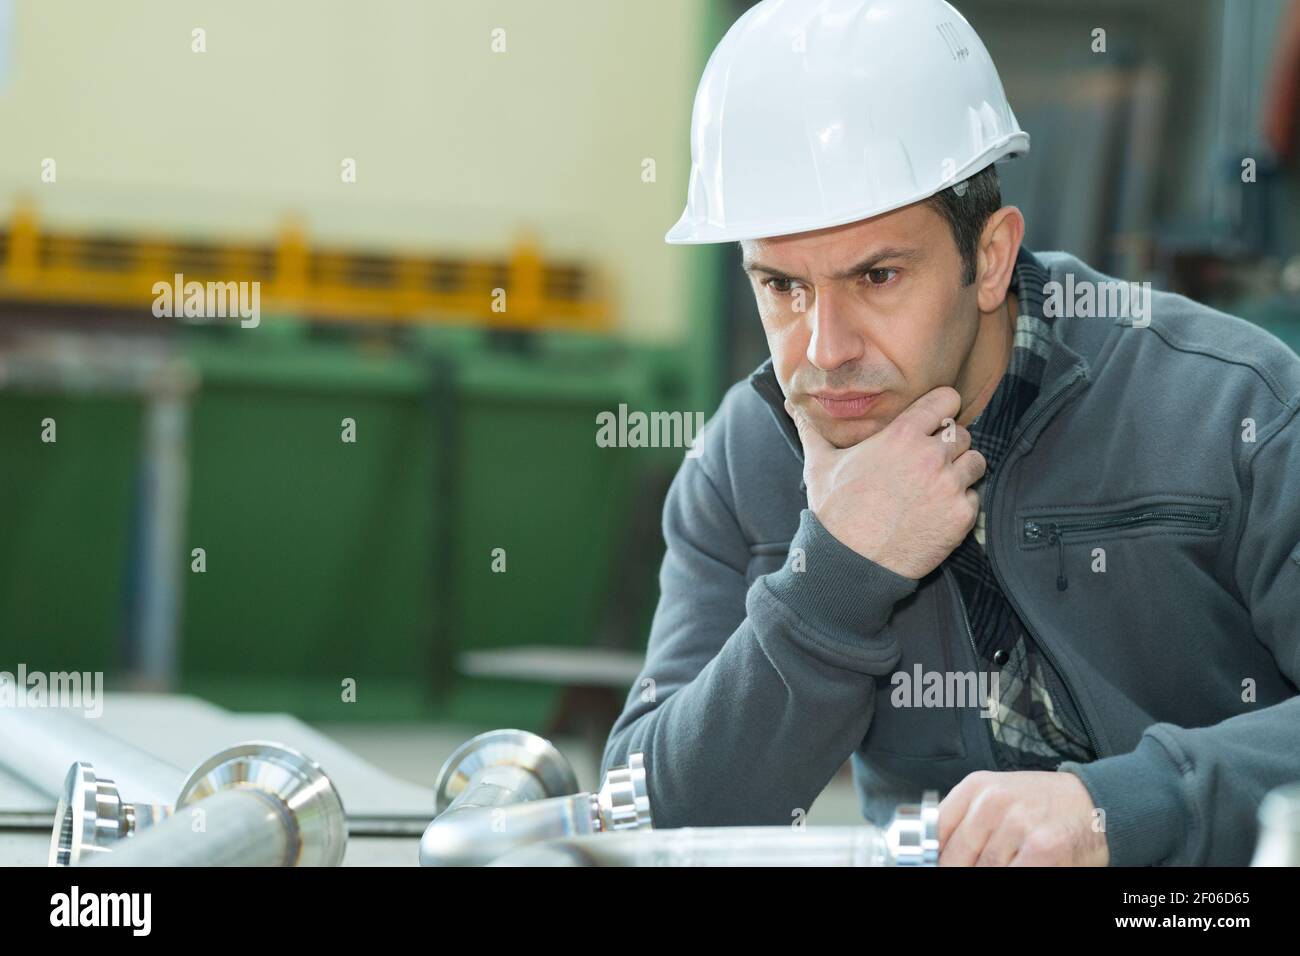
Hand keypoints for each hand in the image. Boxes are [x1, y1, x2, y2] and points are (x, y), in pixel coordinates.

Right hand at [784, 387, 984, 578]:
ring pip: (975, 463)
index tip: (934, 422)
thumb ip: (813, 431)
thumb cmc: (834, 513)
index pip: (946, 399)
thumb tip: (792, 407)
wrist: (850, 563)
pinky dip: (960, 505)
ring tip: (938, 487)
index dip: (941, 408)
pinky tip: (936, 514)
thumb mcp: (820, 466)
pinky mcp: (960, 516)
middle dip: (949, 446)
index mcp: (901, 435)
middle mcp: (931, 456)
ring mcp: (949, 486)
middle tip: (930, 464)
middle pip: (963, 433)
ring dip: (961, 472)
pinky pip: (974, 498)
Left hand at [938, 770, 1109, 865]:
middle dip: (964, 870)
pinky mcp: (1041, 848)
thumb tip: (939, 852)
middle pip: (958, 856)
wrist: (1097, 802)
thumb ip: (967, 819)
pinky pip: (1011, 875)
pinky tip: (1023, 868)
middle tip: (977, 868)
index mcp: (977, 786)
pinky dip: (1013, 874)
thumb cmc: (1046, 803)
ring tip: (1009, 863)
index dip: (937, 856)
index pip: (937, 829)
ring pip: (984, 869)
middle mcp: (994, 801)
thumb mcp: (998, 796)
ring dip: (992, 871)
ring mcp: (1017, 824)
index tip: (939, 865)